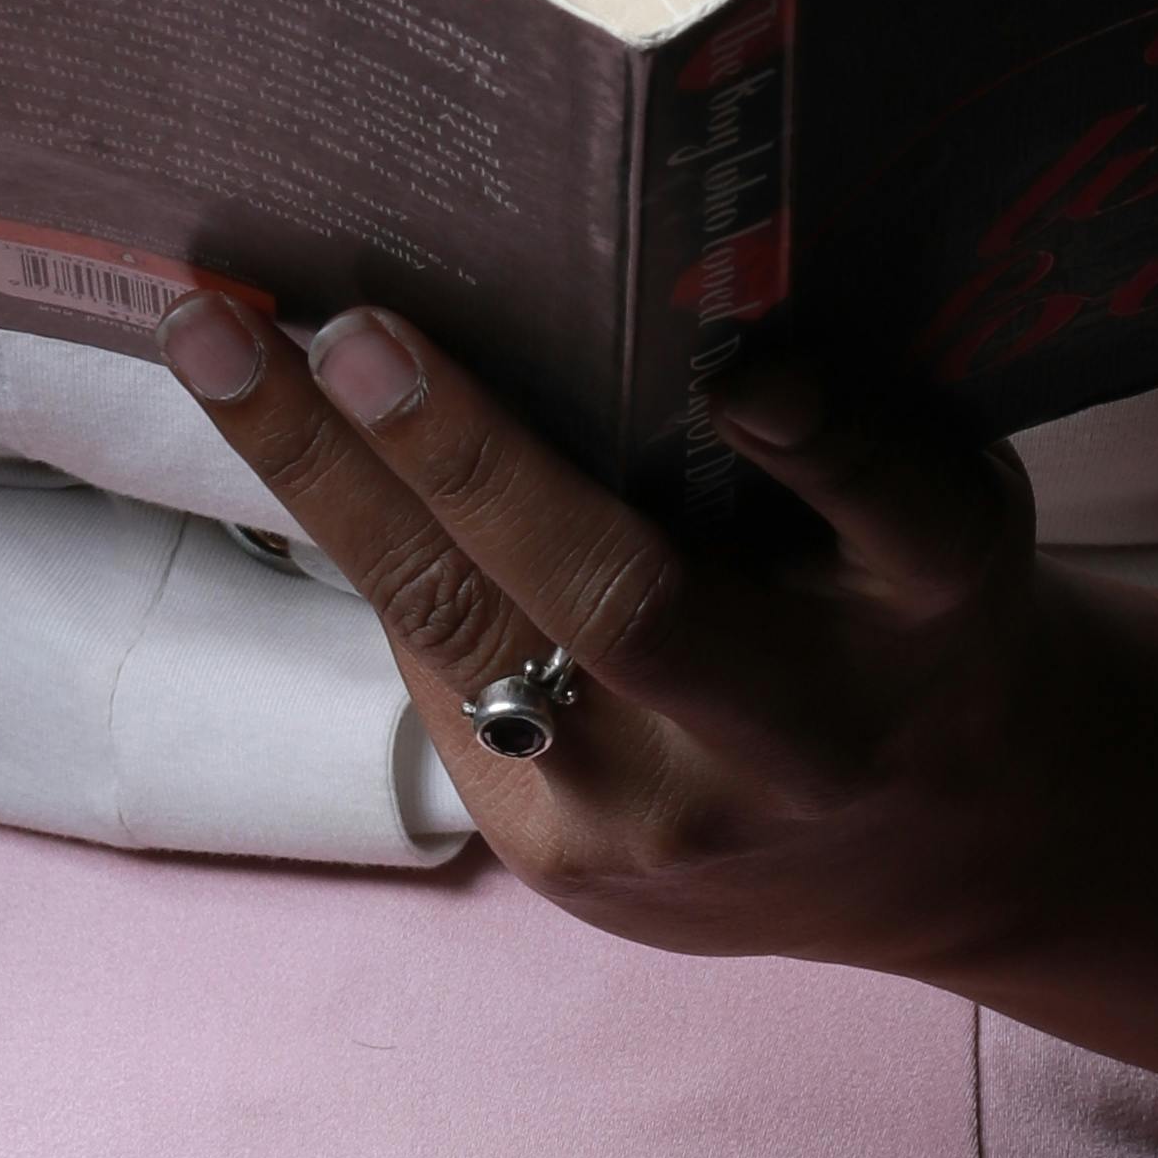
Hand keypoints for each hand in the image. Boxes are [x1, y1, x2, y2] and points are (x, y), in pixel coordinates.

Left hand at [160, 292, 1108, 985]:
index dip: (830, 449)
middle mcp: (799, 736)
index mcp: (939, 610)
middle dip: (470, 462)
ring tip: (213, 342)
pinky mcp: (557, 862)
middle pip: (625, 605)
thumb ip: (848, 431)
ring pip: (471, 639)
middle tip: (348, 330)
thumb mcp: (944, 499)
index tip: (748, 377)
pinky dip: (373, 540)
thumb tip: (678, 295)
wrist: (932, 847)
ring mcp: (664, 823)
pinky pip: (445, 673)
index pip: (903, 522)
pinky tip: (286, 426)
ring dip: (327, 483)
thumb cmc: (917, 602)